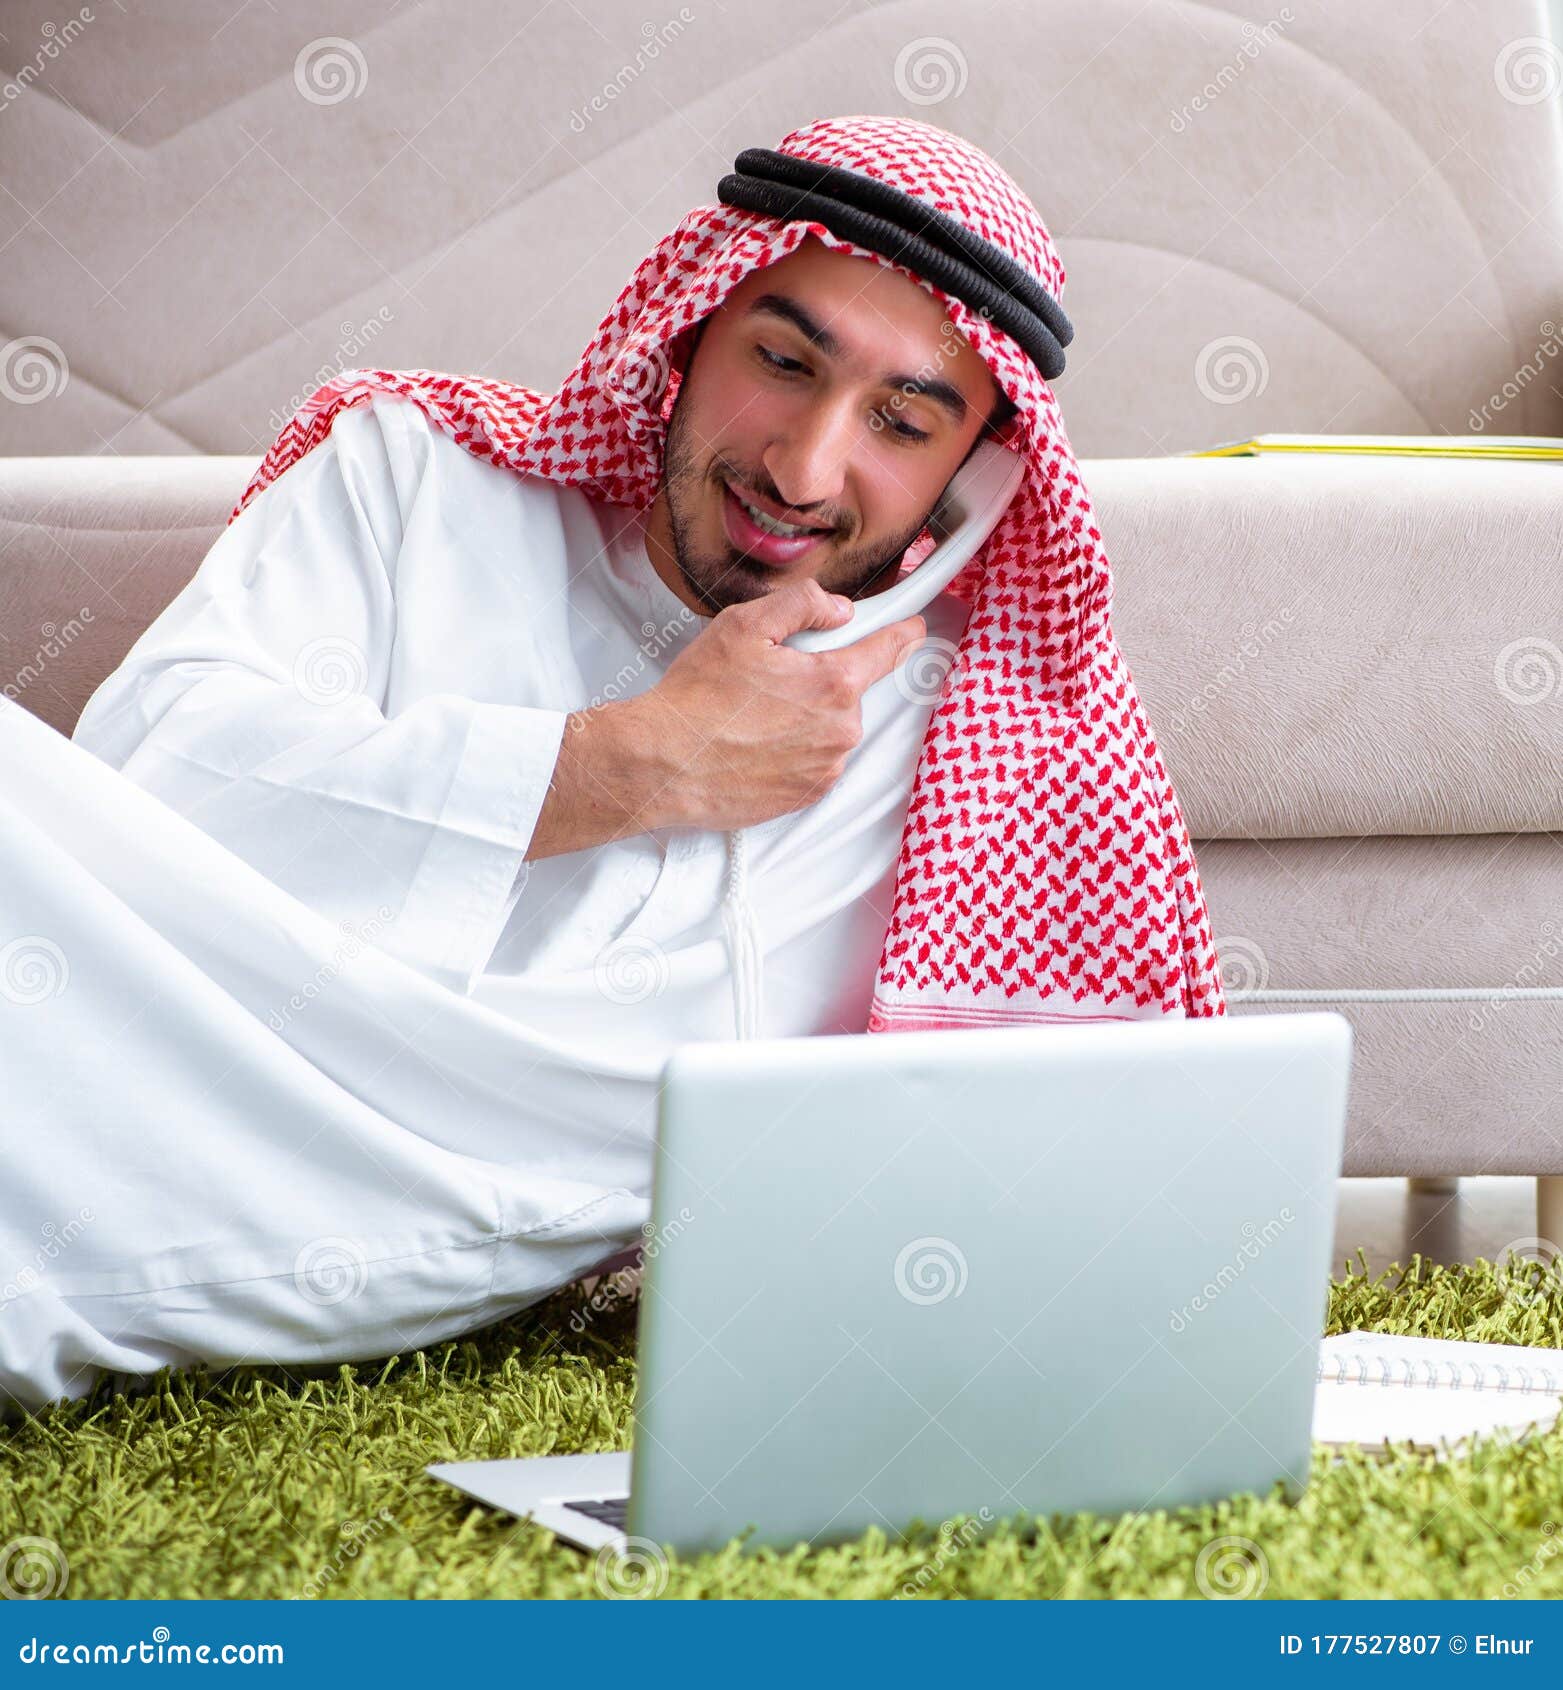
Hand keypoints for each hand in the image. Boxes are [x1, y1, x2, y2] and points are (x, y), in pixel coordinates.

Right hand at [624, 579, 926, 831]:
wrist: (663, 764)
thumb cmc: (697, 697)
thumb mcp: (744, 625)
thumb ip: (803, 605)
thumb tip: (838, 610)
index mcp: (834, 683)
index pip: (889, 651)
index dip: (902, 633)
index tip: (912, 629)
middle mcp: (840, 730)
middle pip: (849, 691)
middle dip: (819, 679)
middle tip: (770, 678)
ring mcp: (825, 767)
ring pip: (830, 728)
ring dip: (804, 717)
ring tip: (753, 716)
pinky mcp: (807, 796)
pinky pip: (814, 761)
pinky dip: (793, 750)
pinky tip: (754, 743)